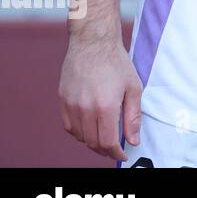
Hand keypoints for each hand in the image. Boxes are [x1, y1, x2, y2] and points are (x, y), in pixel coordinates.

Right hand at [59, 31, 142, 160]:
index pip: (107, 142)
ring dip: (92, 141)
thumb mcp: (133, 88)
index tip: (122, 154)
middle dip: (105, 149)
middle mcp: (84, 108)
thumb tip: (133, 140)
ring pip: (79, 136)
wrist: (93, 42)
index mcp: (105, 106)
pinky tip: (90, 126)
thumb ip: (133, 117)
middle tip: (115, 147)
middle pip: (92, 142)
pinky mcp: (62, 100)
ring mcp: (71, 104)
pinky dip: (79, 131)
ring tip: (104, 136)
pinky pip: (68, 125)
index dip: (115, 153)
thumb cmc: (116, 62)